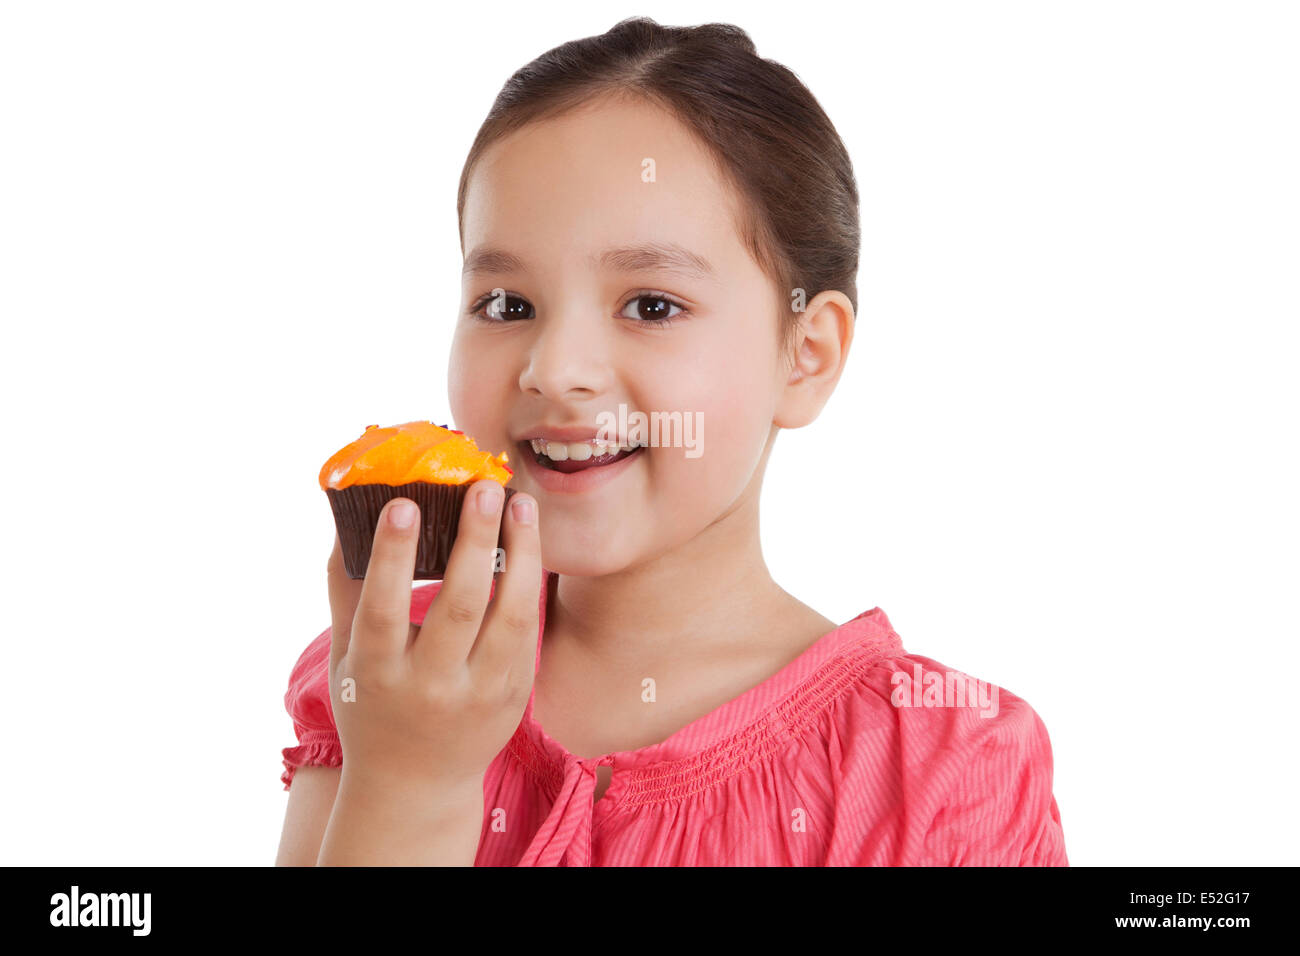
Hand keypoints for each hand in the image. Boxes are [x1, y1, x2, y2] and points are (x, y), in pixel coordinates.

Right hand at [325, 480, 542, 788]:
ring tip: (521, 505)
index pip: (384, 609)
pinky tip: (528, 543)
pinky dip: (528, 583)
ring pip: (509, 615)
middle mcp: (429, 686)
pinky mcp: (514, 695)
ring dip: (520, 554)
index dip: (394, 556)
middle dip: (474, 540)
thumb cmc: (372, 706)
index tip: (405, 503)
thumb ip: (346, 589)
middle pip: (459, 605)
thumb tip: (345, 515)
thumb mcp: (345, 657)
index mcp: (377, 674)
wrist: (415, 786)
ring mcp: (478, 694)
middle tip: (483, 487)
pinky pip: (526, 631)